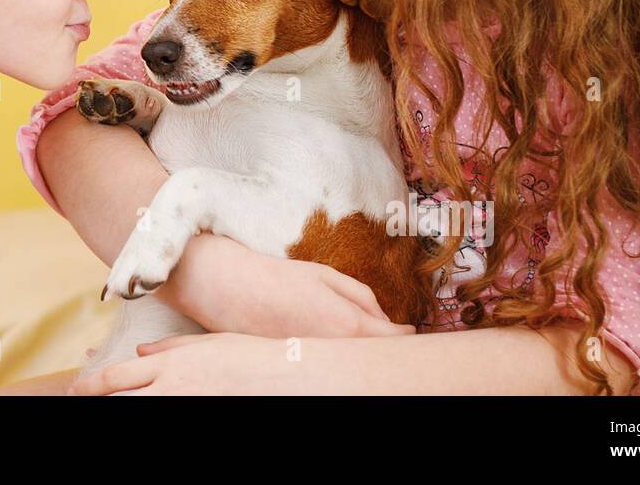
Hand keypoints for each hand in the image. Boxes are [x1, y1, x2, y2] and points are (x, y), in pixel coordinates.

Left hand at [69, 332, 335, 394]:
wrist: (283, 374)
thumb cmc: (248, 355)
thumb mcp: (206, 343)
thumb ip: (170, 347)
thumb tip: (141, 353)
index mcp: (169, 363)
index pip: (116, 377)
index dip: (91, 386)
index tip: (75, 391)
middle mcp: (169, 387)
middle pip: (118, 401)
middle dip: (94, 404)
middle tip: (73, 405)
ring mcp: (182, 406)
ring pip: (135, 413)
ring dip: (118, 412)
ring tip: (99, 412)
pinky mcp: (196, 419)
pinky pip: (166, 424)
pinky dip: (149, 419)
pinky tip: (138, 415)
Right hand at [162, 233, 415, 338]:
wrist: (229, 289)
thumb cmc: (279, 277)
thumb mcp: (327, 275)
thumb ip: (363, 298)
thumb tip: (387, 321)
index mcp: (348, 324)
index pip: (393, 340)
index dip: (406, 336)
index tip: (410, 330)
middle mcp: (334, 350)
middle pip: (374, 356)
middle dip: (383, 345)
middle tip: (388, 333)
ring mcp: (315, 361)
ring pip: (351, 361)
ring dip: (358, 349)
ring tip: (349, 331)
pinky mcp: (298, 365)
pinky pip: (327, 363)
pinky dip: (334, 353)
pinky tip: (325, 337)